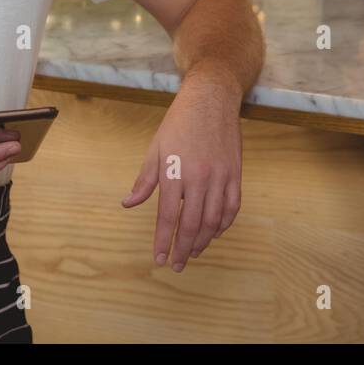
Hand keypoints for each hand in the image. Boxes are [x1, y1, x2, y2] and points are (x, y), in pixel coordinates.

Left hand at [121, 75, 241, 271]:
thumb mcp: (155, 148)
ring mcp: (220, 176)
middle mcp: (199, 177)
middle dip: (184, 249)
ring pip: (214, 220)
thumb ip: (144, 180)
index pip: (167, 216)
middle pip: (191, 224)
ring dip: (204, 241)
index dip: (163, 241)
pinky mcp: (235, 173)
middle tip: (177, 265)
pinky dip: (224, 224)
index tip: (159, 258)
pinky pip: (232, 207)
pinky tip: (215, 233)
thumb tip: (128, 204)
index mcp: (174, 171)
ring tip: (194, 252)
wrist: (211, 99)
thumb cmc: (179, 123)